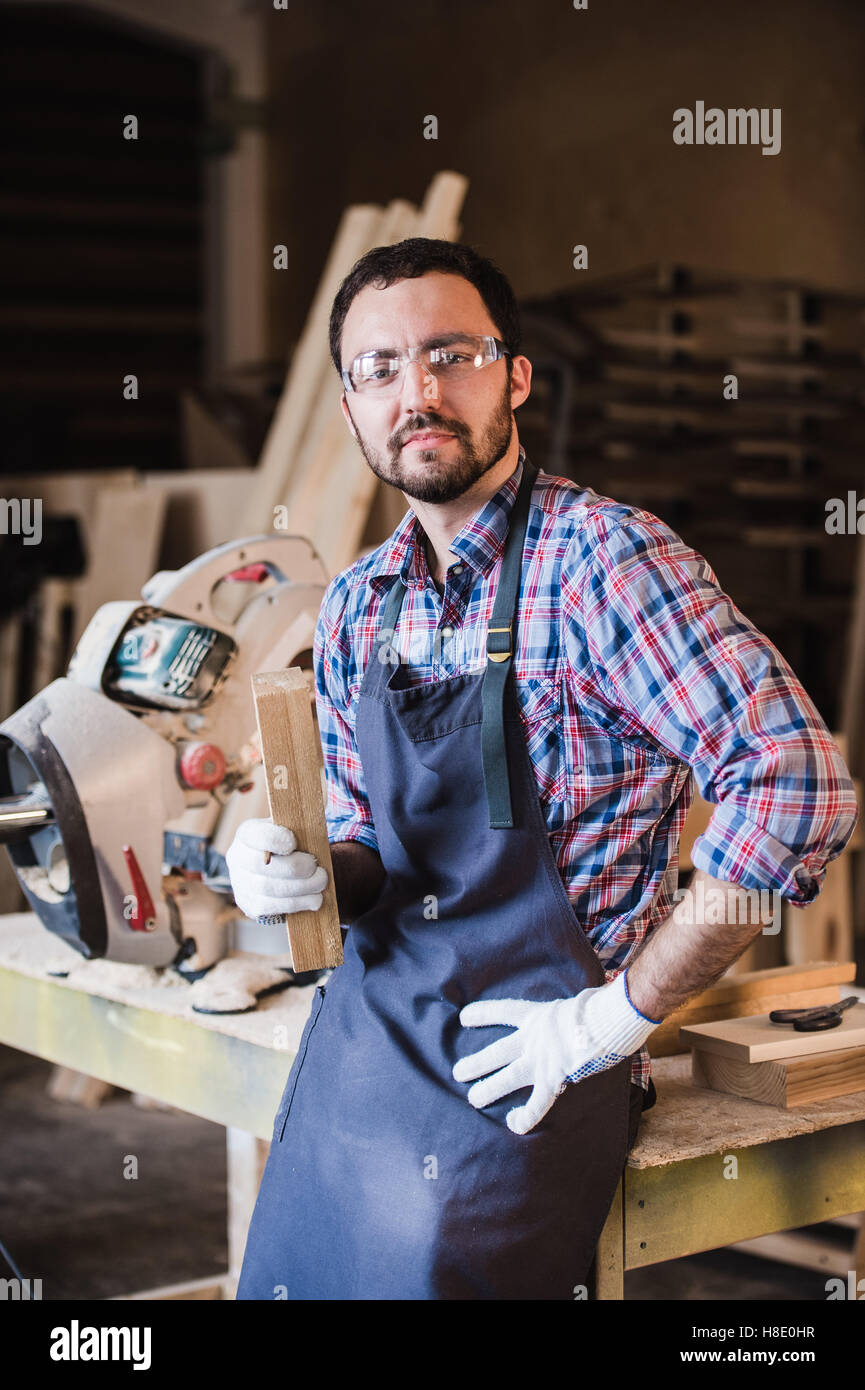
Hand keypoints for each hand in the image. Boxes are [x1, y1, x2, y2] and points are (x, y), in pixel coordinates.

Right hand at [225, 818, 328, 920]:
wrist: (280, 871)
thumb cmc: (291, 845)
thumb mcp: (291, 829)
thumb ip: (299, 824)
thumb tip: (318, 811)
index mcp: (247, 833)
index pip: (254, 834)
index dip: (274, 839)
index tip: (294, 843)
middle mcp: (237, 858)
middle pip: (263, 867)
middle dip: (295, 869)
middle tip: (318, 870)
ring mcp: (240, 883)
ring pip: (269, 889)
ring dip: (302, 889)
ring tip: (321, 884)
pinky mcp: (249, 905)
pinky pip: (271, 908)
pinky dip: (297, 904)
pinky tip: (314, 900)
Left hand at [451, 971, 658, 1134]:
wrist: (606, 1020)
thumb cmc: (599, 1008)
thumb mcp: (577, 1001)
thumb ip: (572, 1010)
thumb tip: (587, 1004)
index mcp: (539, 1016)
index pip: (505, 1011)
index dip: (484, 1014)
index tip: (464, 1017)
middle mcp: (534, 1039)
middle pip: (498, 1051)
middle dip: (477, 1062)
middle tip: (457, 1072)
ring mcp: (541, 1060)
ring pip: (508, 1078)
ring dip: (489, 1089)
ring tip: (472, 1099)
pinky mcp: (553, 1079)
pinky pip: (536, 1103)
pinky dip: (525, 1116)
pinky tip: (513, 1124)